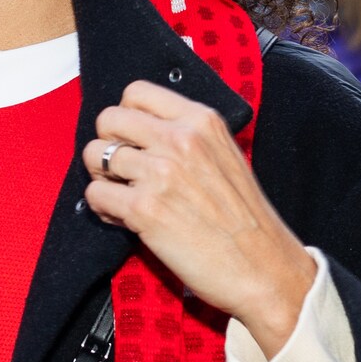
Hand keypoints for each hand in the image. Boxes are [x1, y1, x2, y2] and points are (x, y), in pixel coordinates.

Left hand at [82, 81, 316, 357]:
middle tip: (119, 169)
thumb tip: (144, 132)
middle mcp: (180, 140)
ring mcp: (161, 173)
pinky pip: (96, 194)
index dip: (125, 116)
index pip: (136, 92)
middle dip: (107, 143)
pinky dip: (102, 208)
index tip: (131, 137)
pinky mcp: (145, 209)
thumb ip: (189, 137)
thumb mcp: (226, 157)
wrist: (265, 269)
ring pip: (95, 155)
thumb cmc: (248, 222)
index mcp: (202, 121)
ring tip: (121, 196)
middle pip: (109, 119)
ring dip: (102, 177)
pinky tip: (122, 218)